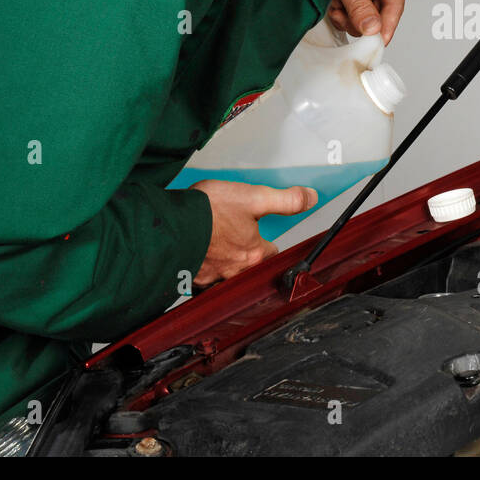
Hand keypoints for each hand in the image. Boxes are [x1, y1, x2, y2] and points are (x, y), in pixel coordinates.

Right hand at [190, 180, 317, 285]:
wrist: (167, 225)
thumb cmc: (207, 211)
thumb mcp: (254, 197)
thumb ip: (286, 200)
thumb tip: (312, 199)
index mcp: (253, 253)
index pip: (270, 253)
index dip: (267, 245)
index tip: (265, 243)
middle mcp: (234, 270)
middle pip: (248, 268)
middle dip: (245, 258)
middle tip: (237, 245)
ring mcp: (211, 277)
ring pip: (224, 276)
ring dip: (222, 266)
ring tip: (217, 252)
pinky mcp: (189, 278)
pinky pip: (200, 282)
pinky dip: (200, 272)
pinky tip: (196, 261)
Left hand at [328, 0, 406, 44]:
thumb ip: (359, 6)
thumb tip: (372, 30)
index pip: (394, 6)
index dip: (386, 26)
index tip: (378, 41)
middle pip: (378, 14)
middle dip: (360, 21)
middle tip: (345, 18)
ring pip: (364, 15)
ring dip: (347, 17)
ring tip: (335, 6)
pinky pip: (352, 10)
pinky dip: (341, 11)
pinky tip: (333, 4)